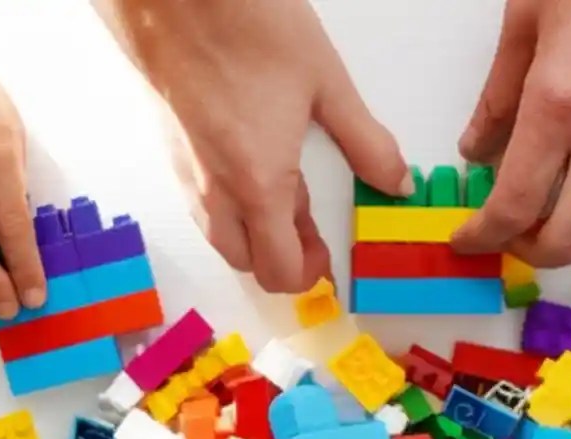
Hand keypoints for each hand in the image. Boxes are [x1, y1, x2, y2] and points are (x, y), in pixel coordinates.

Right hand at [96, 0, 411, 292]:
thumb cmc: (245, 32)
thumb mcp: (326, 85)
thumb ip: (366, 142)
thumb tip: (395, 179)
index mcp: (258, 185)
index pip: (280, 269)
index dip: (310, 273)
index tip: (329, 257)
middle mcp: (216, 192)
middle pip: (247, 263)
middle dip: (282, 260)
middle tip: (312, 235)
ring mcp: (189, 175)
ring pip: (222, 237)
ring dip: (256, 235)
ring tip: (289, 200)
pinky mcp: (175, 154)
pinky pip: (204, 206)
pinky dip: (233, 208)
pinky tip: (256, 169)